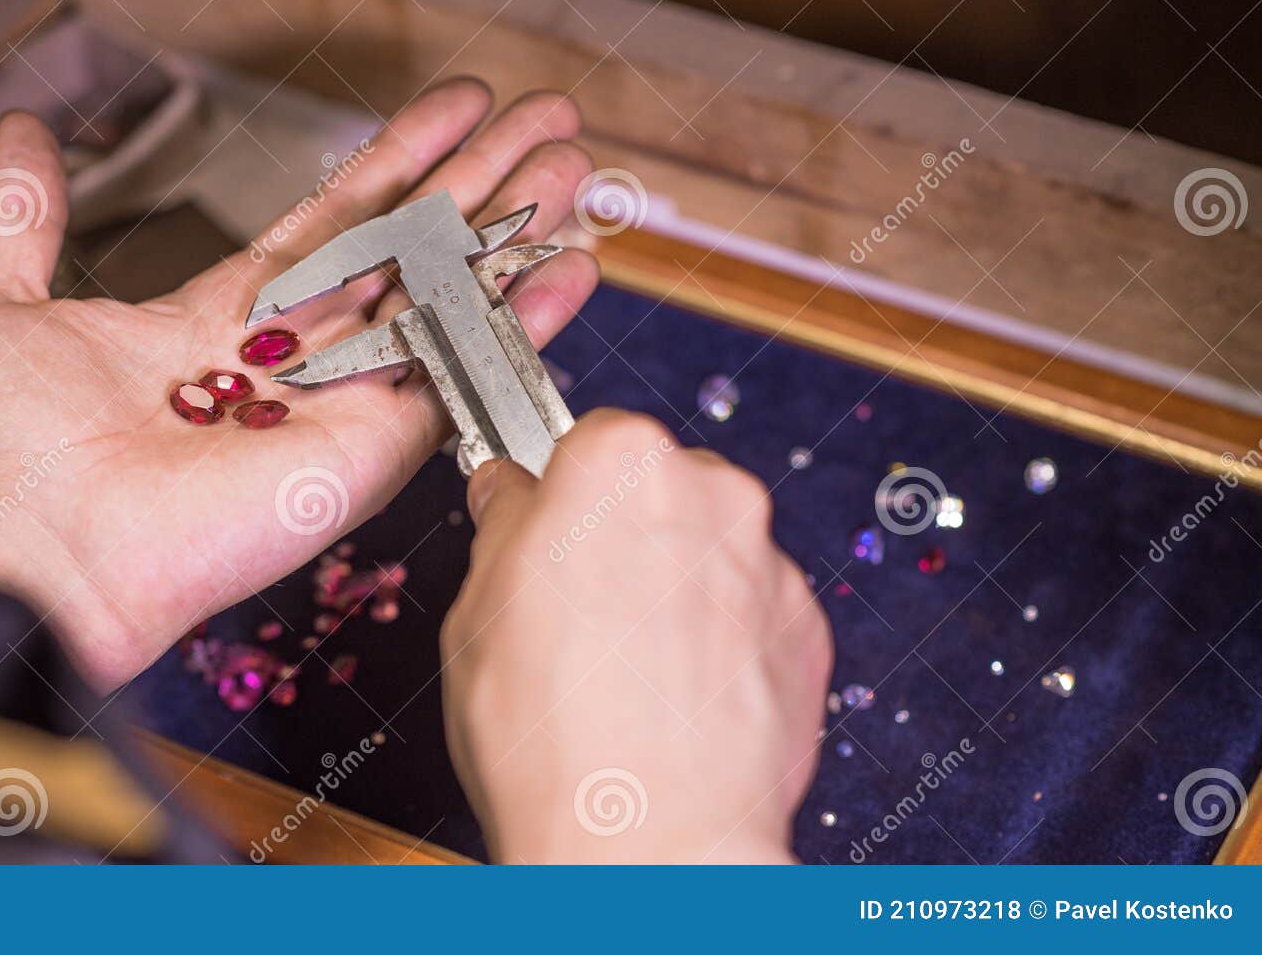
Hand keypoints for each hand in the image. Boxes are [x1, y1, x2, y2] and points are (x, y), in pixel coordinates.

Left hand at [0, 81, 599, 688]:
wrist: (50, 548)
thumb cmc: (20, 453)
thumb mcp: (4, 305)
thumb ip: (22, 215)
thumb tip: (20, 131)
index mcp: (234, 313)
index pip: (341, 214)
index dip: (401, 154)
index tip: (456, 103)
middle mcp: (305, 351)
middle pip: (415, 242)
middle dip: (483, 174)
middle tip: (547, 114)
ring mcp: (350, 396)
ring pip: (451, 293)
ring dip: (516, 226)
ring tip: (576, 164)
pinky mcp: (379, 445)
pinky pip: (463, 370)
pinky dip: (521, 319)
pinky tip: (571, 264)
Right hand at [441, 409, 832, 862]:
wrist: (648, 846)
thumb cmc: (552, 733)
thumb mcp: (476, 608)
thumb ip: (503, 524)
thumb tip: (508, 495)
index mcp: (620, 462)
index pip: (586, 438)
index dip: (559, 494)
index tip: (543, 529)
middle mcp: (711, 492)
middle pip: (658, 488)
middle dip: (622, 535)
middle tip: (576, 612)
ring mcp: (768, 562)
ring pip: (709, 550)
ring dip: (676, 587)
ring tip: (626, 670)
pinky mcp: (807, 629)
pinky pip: (753, 611)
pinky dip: (721, 641)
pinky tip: (676, 698)